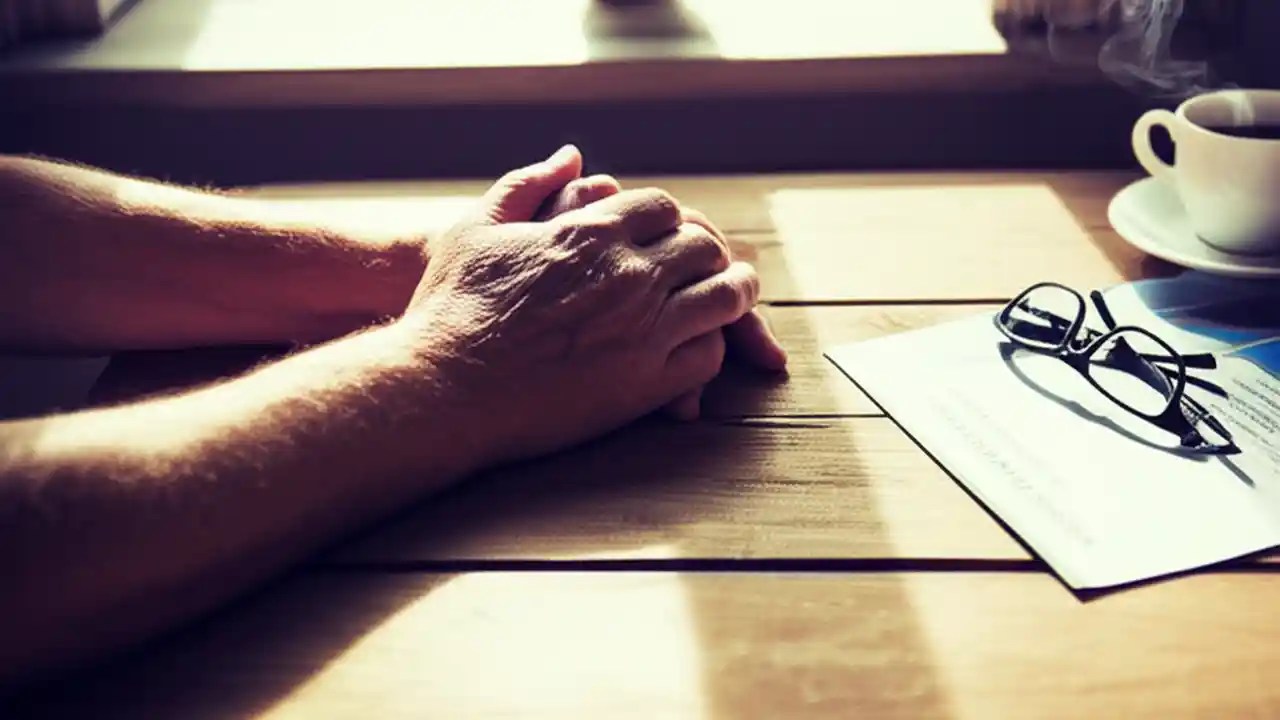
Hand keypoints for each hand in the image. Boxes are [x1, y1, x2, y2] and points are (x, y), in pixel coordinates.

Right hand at [399, 146, 759, 461]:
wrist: (442, 388)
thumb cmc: (450, 307)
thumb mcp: (478, 228)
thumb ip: (527, 184)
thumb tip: (571, 156)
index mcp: (591, 231)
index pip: (663, 208)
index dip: (671, 221)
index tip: (671, 235)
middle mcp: (628, 274)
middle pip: (704, 247)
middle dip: (709, 252)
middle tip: (711, 264)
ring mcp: (644, 329)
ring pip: (724, 298)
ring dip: (735, 293)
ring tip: (738, 297)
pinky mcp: (646, 384)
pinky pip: (708, 356)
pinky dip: (712, 346)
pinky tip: (702, 345)